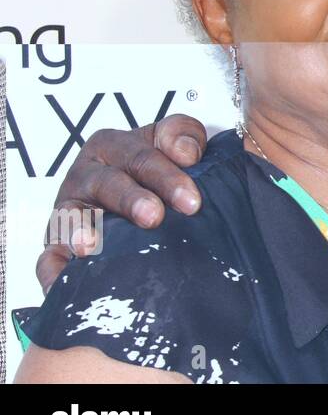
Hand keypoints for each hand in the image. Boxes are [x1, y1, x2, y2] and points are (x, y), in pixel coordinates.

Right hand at [36, 114, 207, 292]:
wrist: (137, 191)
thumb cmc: (154, 166)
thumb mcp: (170, 140)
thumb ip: (182, 134)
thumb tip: (186, 152)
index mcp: (112, 145)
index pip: (141, 158)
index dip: (167, 178)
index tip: (192, 202)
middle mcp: (86, 174)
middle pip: (108, 184)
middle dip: (131, 201)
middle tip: (153, 217)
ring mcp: (69, 208)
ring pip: (72, 217)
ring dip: (80, 230)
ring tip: (90, 246)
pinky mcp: (58, 241)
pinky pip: (49, 255)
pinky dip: (52, 267)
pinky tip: (60, 281)